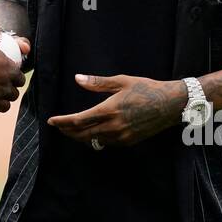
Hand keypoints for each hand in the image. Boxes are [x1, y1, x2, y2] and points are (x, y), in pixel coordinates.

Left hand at [47, 74, 185, 147]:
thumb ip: (97, 83)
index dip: (62, 122)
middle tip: (58, 126)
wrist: (171, 104)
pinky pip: (106, 143)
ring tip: (71, 130)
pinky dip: (95, 139)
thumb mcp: (121, 81)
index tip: (51, 121)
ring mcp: (122, 136)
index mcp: (109, 110)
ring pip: (93, 141)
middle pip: (82, 134)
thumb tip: (77, 78)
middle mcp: (113, 126)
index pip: (78, 120)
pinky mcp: (129, 141)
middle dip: (67, 131)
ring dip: (80, 137)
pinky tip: (92, 133)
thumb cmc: (146, 88)